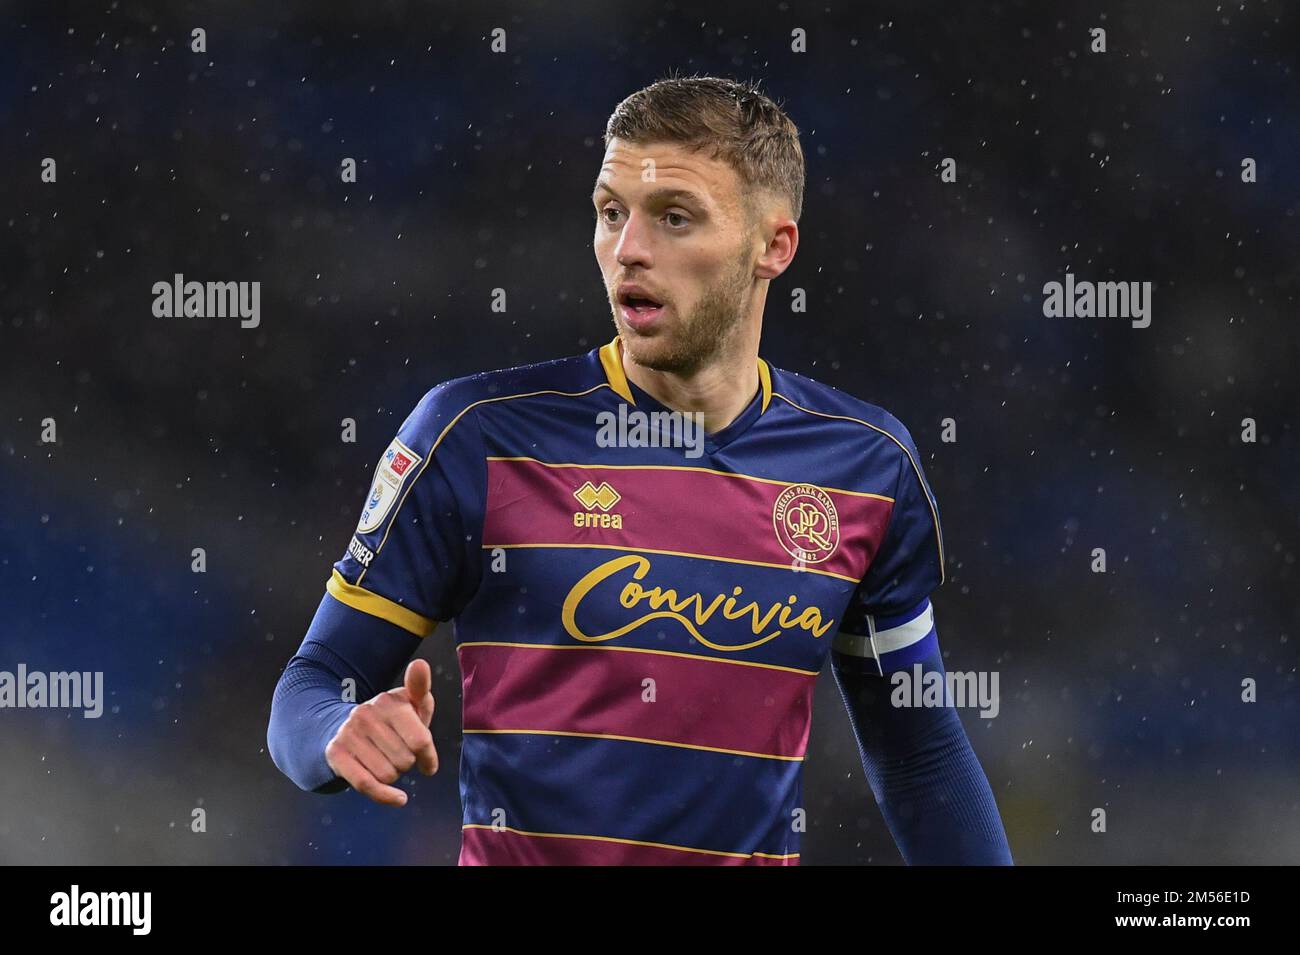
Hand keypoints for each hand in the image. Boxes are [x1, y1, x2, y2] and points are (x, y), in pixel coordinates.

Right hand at [325, 659, 438, 805]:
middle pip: (405, 761)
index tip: (428, 764)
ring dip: (392, 776)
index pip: (419, 740)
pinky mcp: (336, 755)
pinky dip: (386, 796)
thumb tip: (420, 664)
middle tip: (396, 754)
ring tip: (384, 761)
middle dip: (406, 763)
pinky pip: (367, 785)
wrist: (342, 729)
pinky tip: (399, 798)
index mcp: (389, 701)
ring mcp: (348, 734)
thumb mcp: (409, 704)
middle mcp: (366, 714)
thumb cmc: (390, 721)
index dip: (428, 756)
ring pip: (388, 775)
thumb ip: (420, 689)